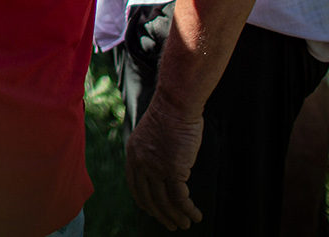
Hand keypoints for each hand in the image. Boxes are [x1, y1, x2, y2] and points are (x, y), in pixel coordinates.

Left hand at [125, 95, 204, 230]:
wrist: (176, 104)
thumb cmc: (170, 115)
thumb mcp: (151, 135)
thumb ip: (151, 153)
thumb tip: (160, 169)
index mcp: (133, 154)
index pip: (135, 186)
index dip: (144, 202)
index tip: (152, 211)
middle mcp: (141, 163)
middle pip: (149, 198)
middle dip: (160, 215)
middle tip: (170, 224)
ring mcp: (155, 168)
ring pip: (164, 202)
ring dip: (175, 216)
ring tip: (184, 224)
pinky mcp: (173, 170)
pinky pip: (180, 198)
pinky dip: (188, 210)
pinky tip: (195, 215)